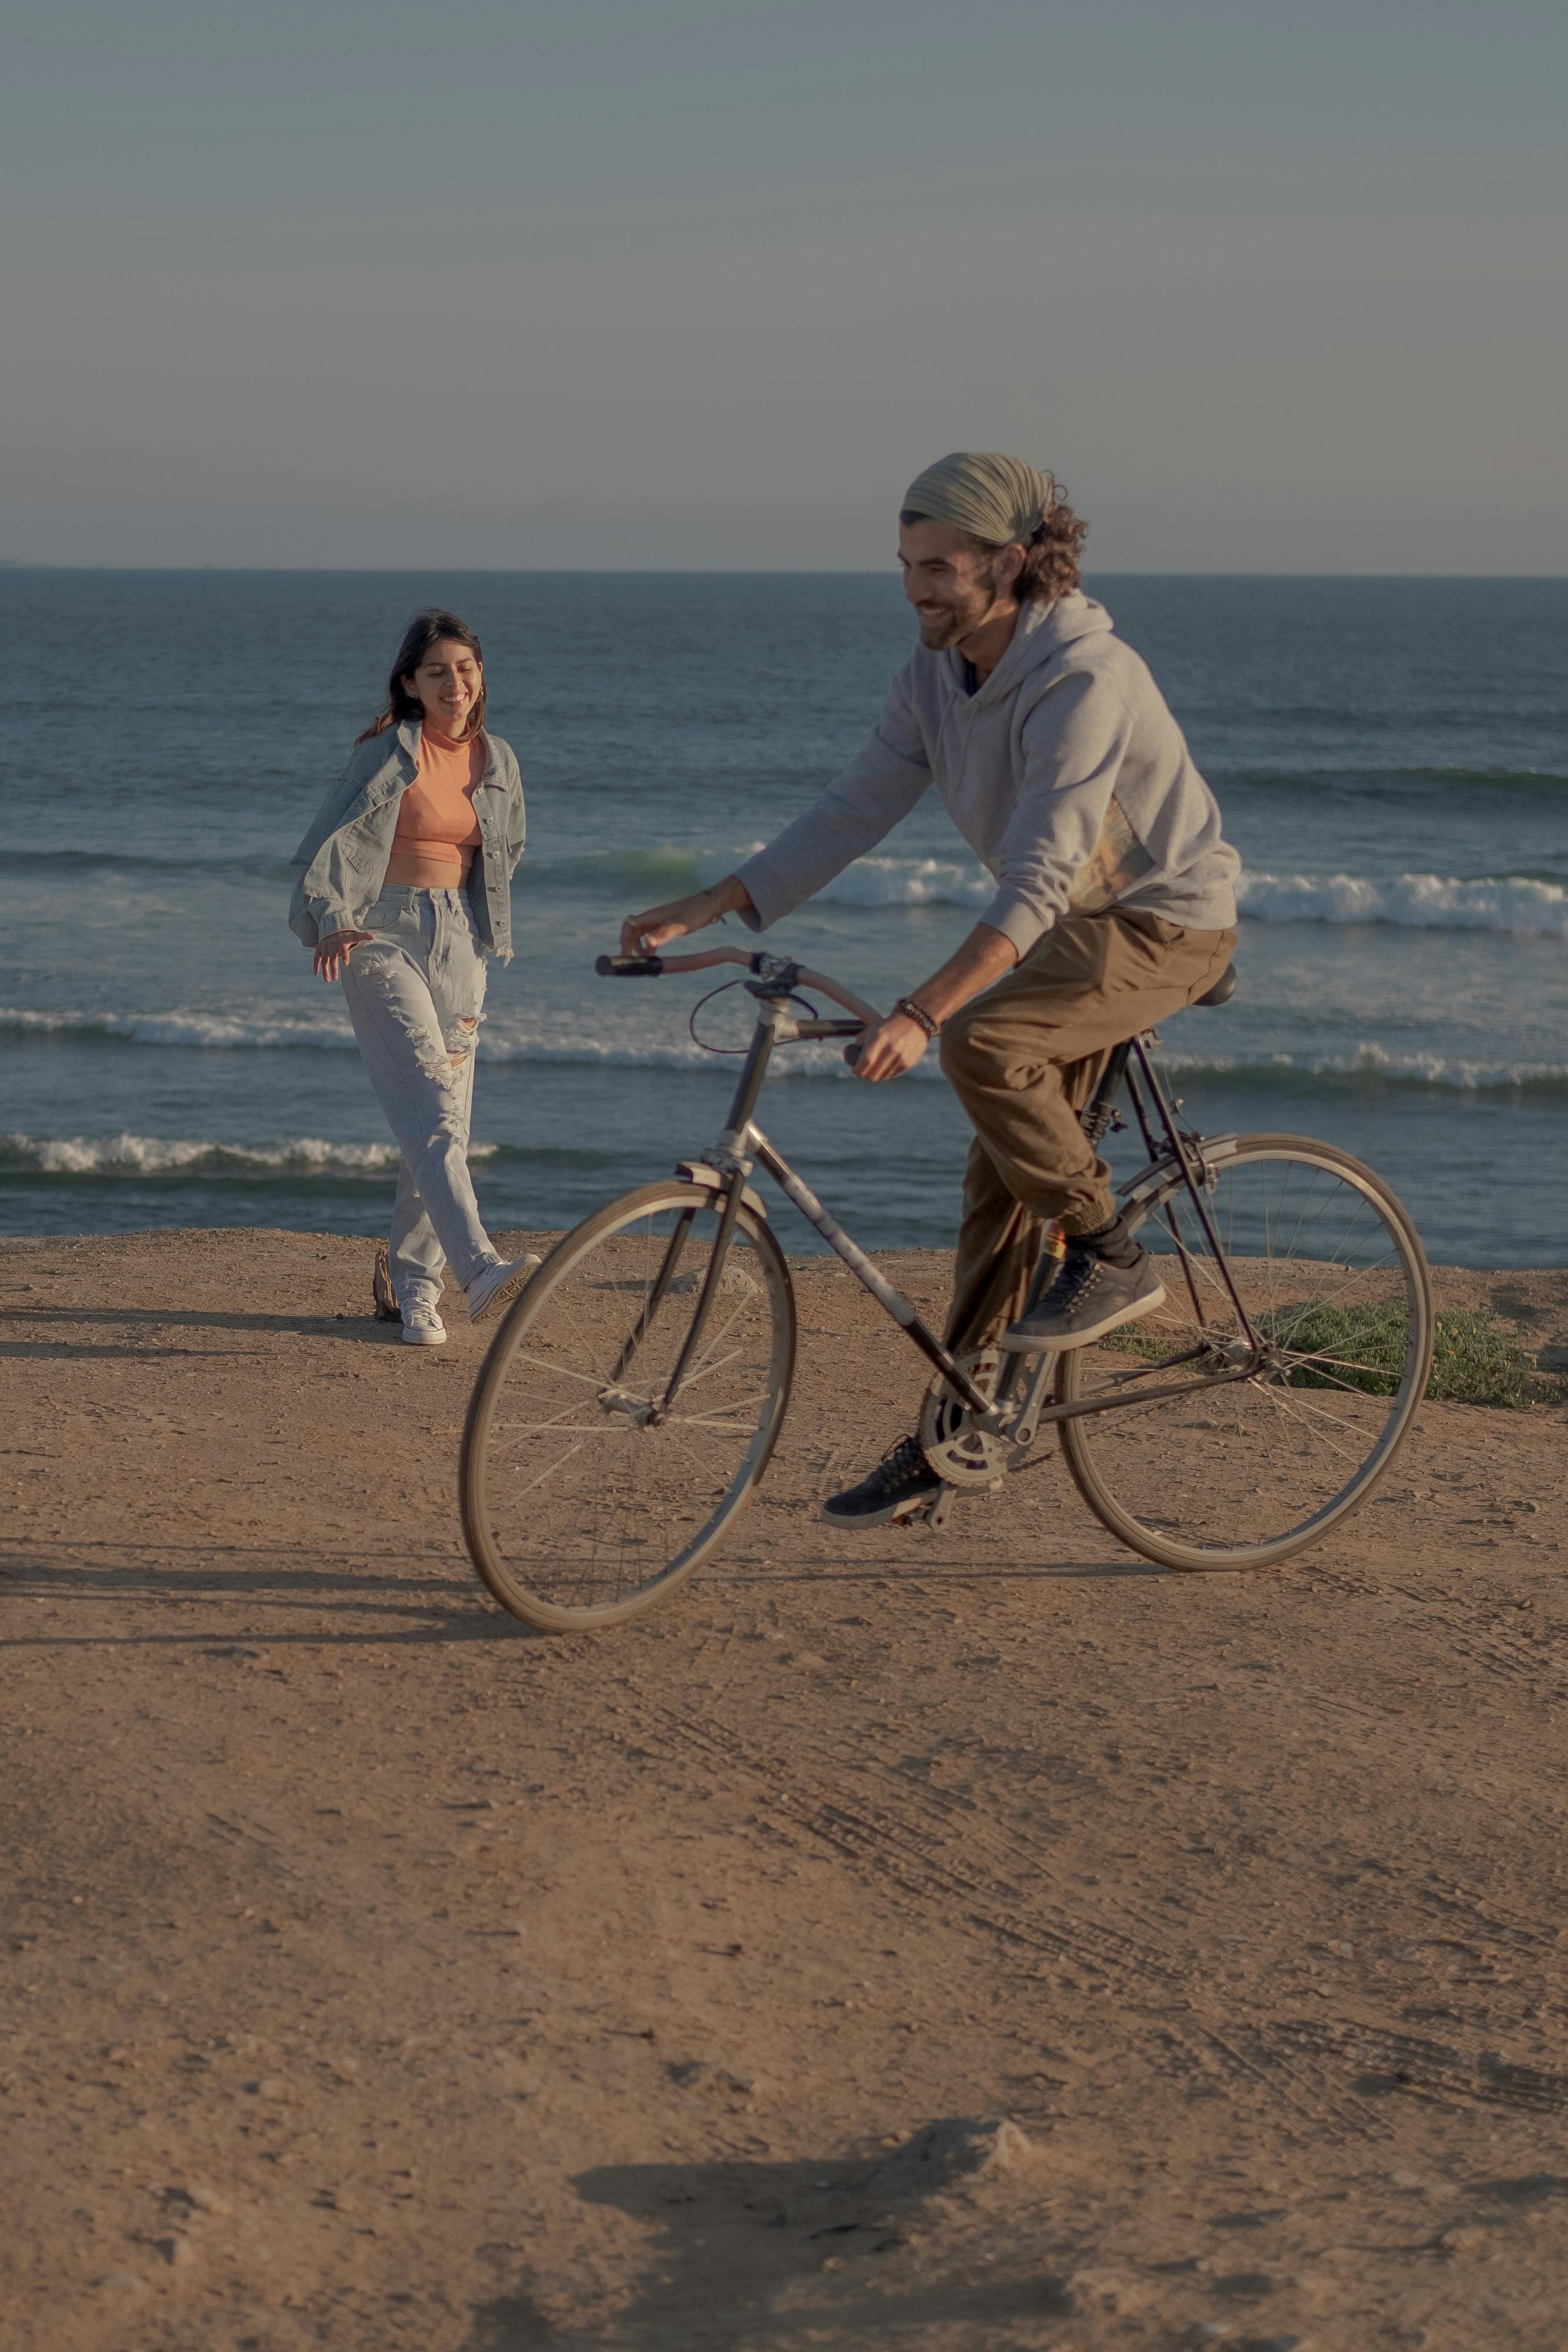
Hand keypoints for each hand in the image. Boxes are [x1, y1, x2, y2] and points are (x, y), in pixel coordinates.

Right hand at [314, 930, 372, 981]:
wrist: (332, 929)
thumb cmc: (346, 936)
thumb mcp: (355, 935)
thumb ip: (363, 936)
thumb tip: (372, 937)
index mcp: (341, 944)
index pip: (343, 950)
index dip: (344, 956)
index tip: (345, 964)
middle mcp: (332, 946)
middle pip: (332, 958)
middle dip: (334, 968)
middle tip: (335, 978)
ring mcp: (325, 948)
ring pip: (324, 960)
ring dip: (325, 970)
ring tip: (328, 980)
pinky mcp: (319, 950)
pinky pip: (316, 958)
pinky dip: (315, 965)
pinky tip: (316, 973)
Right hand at [620, 876, 753, 955]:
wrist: (709, 905)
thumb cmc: (695, 913)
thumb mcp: (680, 926)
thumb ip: (663, 934)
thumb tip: (648, 944)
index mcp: (652, 916)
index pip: (628, 926)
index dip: (624, 940)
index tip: (626, 954)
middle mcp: (652, 918)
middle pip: (631, 931)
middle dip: (629, 945)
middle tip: (633, 961)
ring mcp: (658, 922)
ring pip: (640, 935)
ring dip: (638, 947)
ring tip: (644, 961)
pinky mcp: (665, 926)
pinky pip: (650, 936)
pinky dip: (648, 946)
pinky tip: (653, 955)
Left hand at [851, 1013, 929, 1082]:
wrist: (914, 1022)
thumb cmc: (887, 1027)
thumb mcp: (871, 1030)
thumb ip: (859, 1044)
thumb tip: (851, 1059)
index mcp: (878, 1038)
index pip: (865, 1062)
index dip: (857, 1070)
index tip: (855, 1070)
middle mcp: (890, 1048)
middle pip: (872, 1075)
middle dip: (866, 1074)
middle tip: (865, 1069)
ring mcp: (901, 1057)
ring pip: (882, 1077)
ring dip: (877, 1073)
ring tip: (878, 1064)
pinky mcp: (908, 1063)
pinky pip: (892, 1075)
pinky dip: (887, 1072)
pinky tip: (888, 1062)